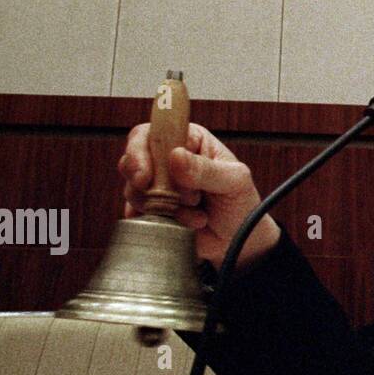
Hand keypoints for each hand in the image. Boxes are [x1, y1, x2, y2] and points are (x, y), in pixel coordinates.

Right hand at [118, 122, 280, 268]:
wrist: (237, 241)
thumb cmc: (240, 203)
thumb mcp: (234, 182)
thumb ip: (206, 169)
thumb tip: (175, 155)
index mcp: (191, 140)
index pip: (154, 133)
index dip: (142, 152)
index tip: (145, 176)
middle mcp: (169, 160)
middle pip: (133, 160)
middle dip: (147, 184)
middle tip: (171, 199)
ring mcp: (157, 185)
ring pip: (133, 190)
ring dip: (162, 206)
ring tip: (195, 211)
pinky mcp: (151, 210)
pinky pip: (136, 213)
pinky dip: (156, 221)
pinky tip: (183, 224)